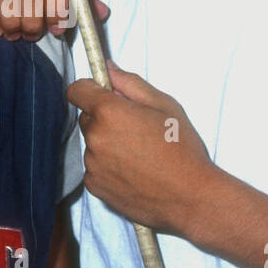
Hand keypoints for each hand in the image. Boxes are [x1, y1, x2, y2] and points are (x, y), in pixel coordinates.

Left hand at [66, 61, 216, 237]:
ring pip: (93, 144)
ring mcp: (92, 164)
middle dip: (105, 118)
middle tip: (137, 129)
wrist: (190, 198)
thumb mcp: (165, 105)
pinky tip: (134, 173)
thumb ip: (131, 83)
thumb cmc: (182, 149)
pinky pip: (95, 168)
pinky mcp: (94, 186)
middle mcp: (95, 137)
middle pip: (88, 118)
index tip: (105, 95)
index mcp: (109, 112)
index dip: (90, 89)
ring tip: (140, 155)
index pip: (77, 90)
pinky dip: (109, 167)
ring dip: (108, 144)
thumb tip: (108, 69)